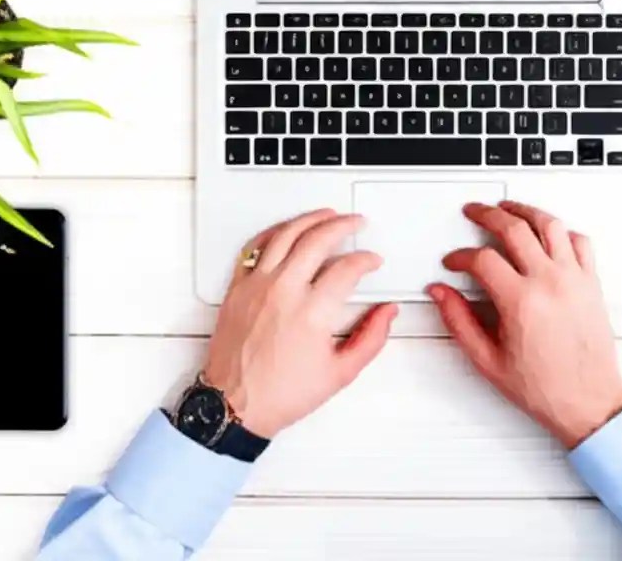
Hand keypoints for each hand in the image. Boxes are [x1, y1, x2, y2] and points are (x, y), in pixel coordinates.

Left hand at [203, 209, 397, 437]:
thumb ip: (372, 338)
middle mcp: (283, 292)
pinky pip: (255, 248)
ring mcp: (257, 287)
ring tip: (326, 215)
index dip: (366, 259)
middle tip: (356, 223)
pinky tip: (286, 230)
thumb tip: (387, 313)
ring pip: (286, 235)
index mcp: (312, 312)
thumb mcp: (340, 373)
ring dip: (310, 220)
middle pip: (318, 239)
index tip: (372, 261)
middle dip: (344, 225)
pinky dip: (274, 233)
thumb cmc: (280, 394)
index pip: (348, 268)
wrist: (234, 405)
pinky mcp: (237, 289)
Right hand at [428, 201, 621, 447]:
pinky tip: (550, 232)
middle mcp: (550, 283)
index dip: (460, 256)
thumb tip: (442, 294)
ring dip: (525, 210)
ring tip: (509, 208)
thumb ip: (459, 321)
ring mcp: (574, 279)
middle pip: (514, 227)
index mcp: (521, 301)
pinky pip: (579, 242)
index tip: (454, 262)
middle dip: (487, 214)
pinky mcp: (591, 283)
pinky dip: (562, 231)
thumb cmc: (545, 388)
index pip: (482, 259)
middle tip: (475, 212)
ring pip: (549, 225)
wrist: (588, 401)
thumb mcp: (488, 360)